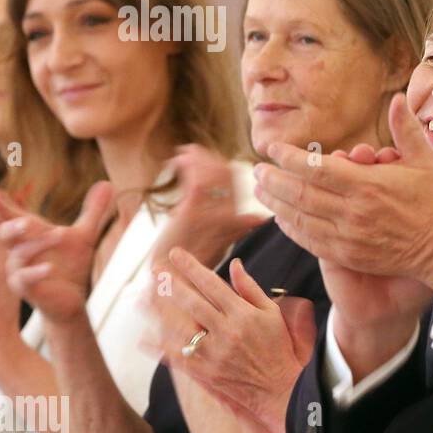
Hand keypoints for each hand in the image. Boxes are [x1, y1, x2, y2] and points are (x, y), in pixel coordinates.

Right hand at [0, 181, 114, 324]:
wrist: (73, 299)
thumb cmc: (71, 266)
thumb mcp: (85, 236)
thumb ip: (93, 211)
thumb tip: (107, 183)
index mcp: (29, 237)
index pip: (9, 217)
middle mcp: (19, 252)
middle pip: (3, 234)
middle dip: (10, 225)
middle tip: (26, 220)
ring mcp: (19, 270)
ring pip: (18, 255)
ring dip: (38, 243)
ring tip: (60, 234)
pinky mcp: (26, 288)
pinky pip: (24, 279)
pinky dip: (35, 272)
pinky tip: (50, 268)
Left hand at [143, 248, 315, 432]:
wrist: (280, 388)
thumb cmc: (278, 347)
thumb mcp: (271, 313)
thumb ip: (250, 288)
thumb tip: (235, 264)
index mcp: (243, 314)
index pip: (212, 284)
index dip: (192, 267)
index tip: (176, 254)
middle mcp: (227, 331)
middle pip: (192, 303)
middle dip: (172, 283)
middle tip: (155, 268)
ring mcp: (214, 353)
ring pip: (179, 328)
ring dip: (158, 312)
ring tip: (141, 297)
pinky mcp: (206, 372)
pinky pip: (177, 358)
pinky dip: (158, 349)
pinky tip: (143, 340)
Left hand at [151, 145, 267, 270]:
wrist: (171, 280)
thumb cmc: (192, 263)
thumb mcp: (221, 244)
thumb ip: (238, 229)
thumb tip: (260, 219)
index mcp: (239, 222)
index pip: (238, 183)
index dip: (223, 166)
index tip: (206, 157)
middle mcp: (231, 217)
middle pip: (228, 173)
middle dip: (209, 157)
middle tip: (190, 151)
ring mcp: (213, 215)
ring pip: (214, 172)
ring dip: (197, 157)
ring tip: (182, 154)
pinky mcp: (193, 215)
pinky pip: (198, 180)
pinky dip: (188, 165)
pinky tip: (177, 161)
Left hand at [253, 93, 432, 288]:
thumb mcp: (425, 160)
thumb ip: (405, 128)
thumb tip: (396, 98)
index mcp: (369, 184)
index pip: (317, 168)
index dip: (289, 157)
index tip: (273, 149)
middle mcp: (354, 211)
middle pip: (301, 193)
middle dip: (273, 180)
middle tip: (257, 170)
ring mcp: (350, 236)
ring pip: (301, 218)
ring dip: (275, 203)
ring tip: (260, 191)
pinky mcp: (350, 255)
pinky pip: (311, 241)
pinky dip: (292, 228)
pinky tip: (281, 218)